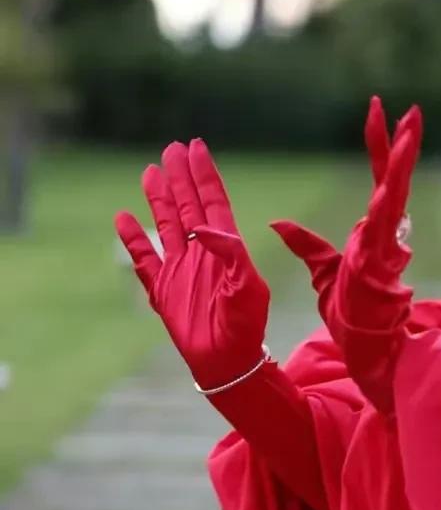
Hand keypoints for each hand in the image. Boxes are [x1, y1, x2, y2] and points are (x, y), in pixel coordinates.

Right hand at [115, 138, 270, 389]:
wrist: (228, 361)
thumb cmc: (246, 326)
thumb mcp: (248, 286)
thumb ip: (231, 254)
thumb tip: (206, 228)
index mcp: (226, 248)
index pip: (213, 201)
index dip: (204, 175)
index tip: (196, 147)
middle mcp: (202, 253)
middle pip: (188, 205)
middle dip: (181, 178)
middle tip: (172, 149)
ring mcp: (180, 269)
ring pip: (166, 224)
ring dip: (159, 199)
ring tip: (150, 172)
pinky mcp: (162, 289)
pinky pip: (143, 259)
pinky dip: (132, 239)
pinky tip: (123, 218)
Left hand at [270, 95, 419, 412]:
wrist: (363, 346)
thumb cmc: (350, 313)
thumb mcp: (321, 270)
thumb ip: (306, 244)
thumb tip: (278, 222)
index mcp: (371, 230)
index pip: (379, 177)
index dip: (379, 145)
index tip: (380, 112)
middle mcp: (383, 233)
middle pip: (394, 179)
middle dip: (402, 144)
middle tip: (412, 110)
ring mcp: (384, 247)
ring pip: (396, 196)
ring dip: (402, 164)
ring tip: (410, 132)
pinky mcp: (378, 265)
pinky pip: (383, 230)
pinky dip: (386, 207)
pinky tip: (386, 186)